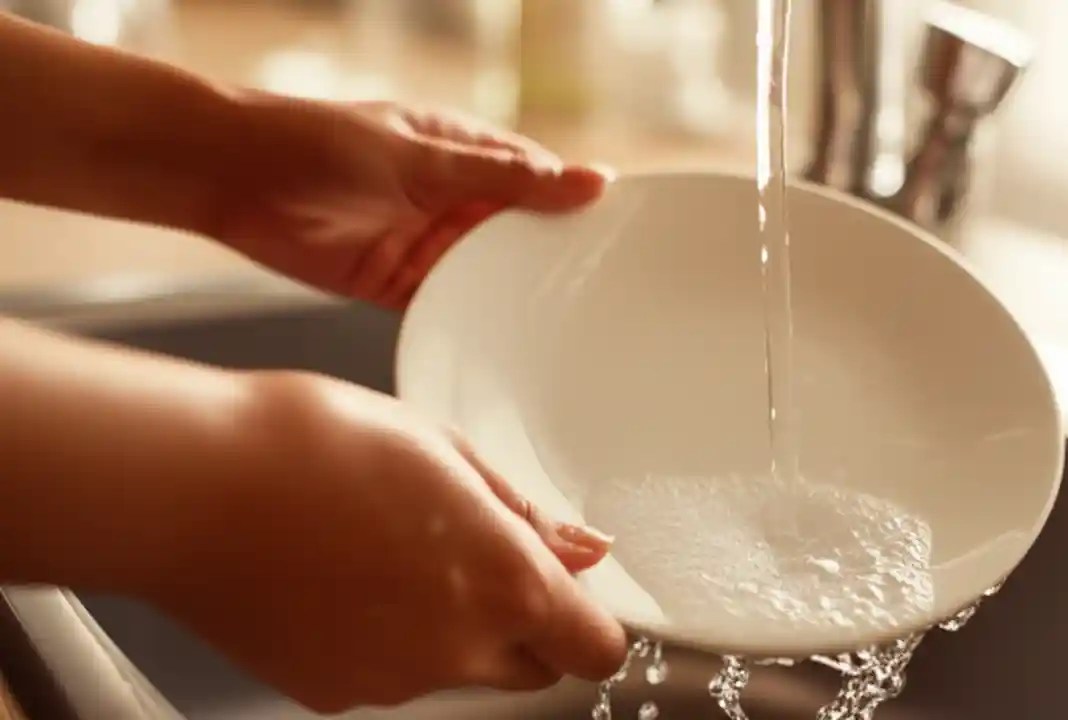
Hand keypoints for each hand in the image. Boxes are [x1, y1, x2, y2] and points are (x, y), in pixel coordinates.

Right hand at [146, 371, 626, 713]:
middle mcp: (457, 649)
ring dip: (450, 626)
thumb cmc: (314, 446)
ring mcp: (393, 680)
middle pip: (532, 667)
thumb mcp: (445, 450)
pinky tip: (344, 578)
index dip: (590, 620)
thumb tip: (582, 549)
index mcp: (505, 582)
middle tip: (475, 553)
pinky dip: (385, 639)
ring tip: (389, 547)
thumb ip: (526, 514)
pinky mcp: (332, 692)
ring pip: (458, 669)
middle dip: (525, 624)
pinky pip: (388, 675)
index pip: (595, 647)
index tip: (571, 588)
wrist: (193, 484)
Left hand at [215, 93, 609, 308]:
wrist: (231, 179)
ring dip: (516, 298)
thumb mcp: (423, 159)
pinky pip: (448, 306)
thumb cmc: (321, 144)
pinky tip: (503, 344)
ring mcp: (428, 243)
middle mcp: (456, 199)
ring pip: (489, 276)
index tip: (626, 242)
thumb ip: (504, 178)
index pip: (543, 181)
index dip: (582, 209)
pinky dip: (471, 322)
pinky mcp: (398, 283)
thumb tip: (590, 180)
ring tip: (567, 332)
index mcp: (468, 153)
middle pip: (522, 236)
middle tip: (607, 301)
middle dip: (555, 263)